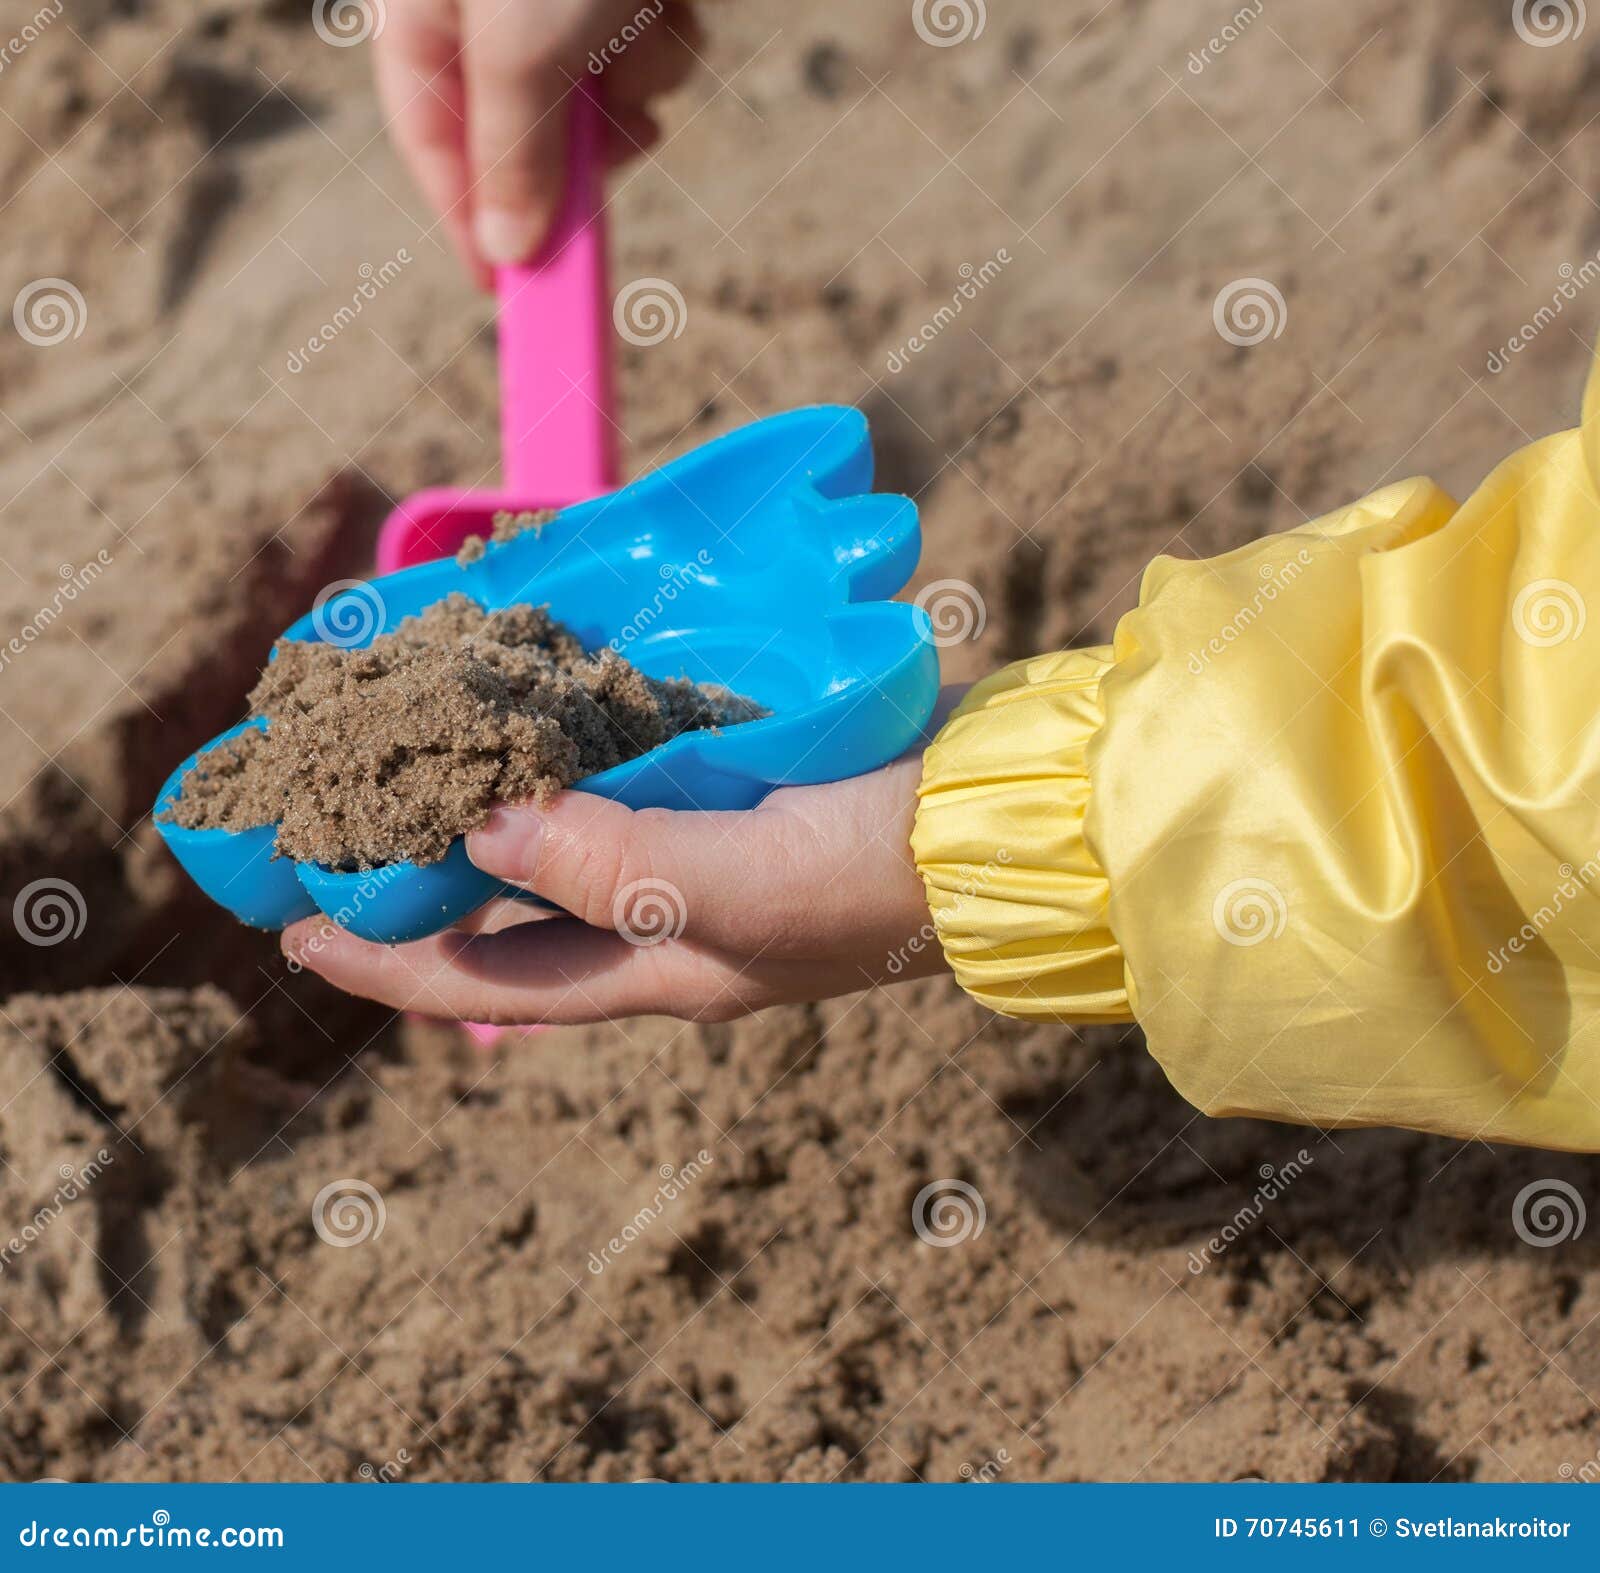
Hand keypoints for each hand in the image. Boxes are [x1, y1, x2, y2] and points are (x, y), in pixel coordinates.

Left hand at [282, 748, 948, 1024]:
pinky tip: (529, 689)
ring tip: (409, 743)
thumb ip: (615, 865)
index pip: (488, 980)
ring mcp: (700, 849)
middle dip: (418, 873)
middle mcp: (664, 916)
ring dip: (484, 795)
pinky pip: (619, 768)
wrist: (1007, 820)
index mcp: (657, 965)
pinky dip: (562, 738)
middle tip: (332, 818)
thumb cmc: (885, 873)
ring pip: (559, 829)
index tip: (292, 925)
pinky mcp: (734, 784)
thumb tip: (478, 825)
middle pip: (509, 905)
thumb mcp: (743, 887)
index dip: (387, 958)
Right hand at [376, 0, 702, 285]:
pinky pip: (648, 52)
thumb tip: (503, 252)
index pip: (430, 141)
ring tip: (639, 26)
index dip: (468, 220)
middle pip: (529, 133)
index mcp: (420, 13)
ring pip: (604, 97)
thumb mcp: (519, 47)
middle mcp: (483, 11)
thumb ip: (511, 152)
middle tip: (606, 157)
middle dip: (579, 145)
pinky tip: (665, 8)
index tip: (505, 291)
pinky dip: (665, 40)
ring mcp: (556, 1)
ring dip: (636, 80)